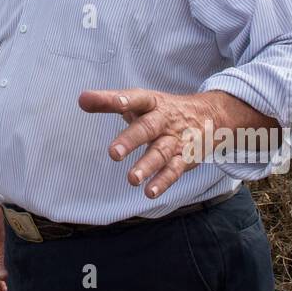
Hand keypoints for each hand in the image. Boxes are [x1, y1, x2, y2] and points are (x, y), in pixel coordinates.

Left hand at [78, 87, 212, 199]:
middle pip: (148, 128)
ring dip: (147, 166)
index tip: (115, 103)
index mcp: (151, 103)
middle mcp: (164, 120)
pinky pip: (174, 170)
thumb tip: (81, 99)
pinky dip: (163, 181)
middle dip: (131, 140)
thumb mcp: (140, 101)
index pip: (137, 98)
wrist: (210, 117)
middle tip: (113, 153)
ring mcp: (175, 140)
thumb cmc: (162, 110)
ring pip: (161, 152)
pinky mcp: (185, 158)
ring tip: (131, 179)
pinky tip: (150, 192)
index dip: (125, 100)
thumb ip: (109, 101)